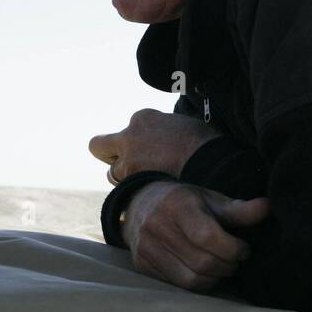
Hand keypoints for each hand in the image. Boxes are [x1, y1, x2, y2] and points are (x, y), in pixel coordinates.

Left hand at [89, 108, 221, 184]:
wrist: (212, 162)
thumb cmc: (206, 145)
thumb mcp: (181, 126)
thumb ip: (162, 132)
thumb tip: (161, 142)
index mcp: (143, 117)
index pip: (129, 131)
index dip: (138, 144)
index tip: (152, 153)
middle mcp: (130, 133)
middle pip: (98, 146)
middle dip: (106, 156)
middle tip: (124, 166)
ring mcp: (127, 156)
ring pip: (112, 173)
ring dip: (126, 180)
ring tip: (149, 184)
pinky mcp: (131, 177)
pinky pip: (124, 190)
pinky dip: (134, 193)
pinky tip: (152, 193)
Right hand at [122, 181, 269, 290]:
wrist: (139, 203)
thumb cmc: (184, 202)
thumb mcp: (210, 199)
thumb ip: (238, 209)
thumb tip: (267, 208)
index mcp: (177, 205)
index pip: (208, 237)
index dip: (233, 248)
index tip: (243, 248)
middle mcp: (157, 226)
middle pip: (203, 262)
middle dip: (228, 266)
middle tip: (235, 260)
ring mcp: (146, 247)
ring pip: (191, 279)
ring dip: (215, 278)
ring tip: (221, 266)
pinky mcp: (142, 264)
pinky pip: (177, 285)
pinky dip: (197, 283)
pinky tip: (204, 272)